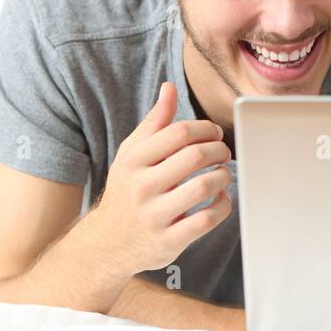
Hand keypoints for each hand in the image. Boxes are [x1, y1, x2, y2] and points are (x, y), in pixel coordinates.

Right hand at [81, 82, 232, 276]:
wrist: (106, 243)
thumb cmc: (128, 189)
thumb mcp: (132, 154)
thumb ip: (154, 122)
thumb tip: (169, 87)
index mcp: (133, 160)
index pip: (179, 132)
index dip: (205, 128)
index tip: (214, 133)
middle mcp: (141, 186)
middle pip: (195, 156)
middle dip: (219, 150)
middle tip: (223, 152)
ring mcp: (155, 215)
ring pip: (204, 186)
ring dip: (223, 176)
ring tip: (222, 174)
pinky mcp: (169, 241)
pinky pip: (207, 219)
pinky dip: (222, 205)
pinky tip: (219, 198)